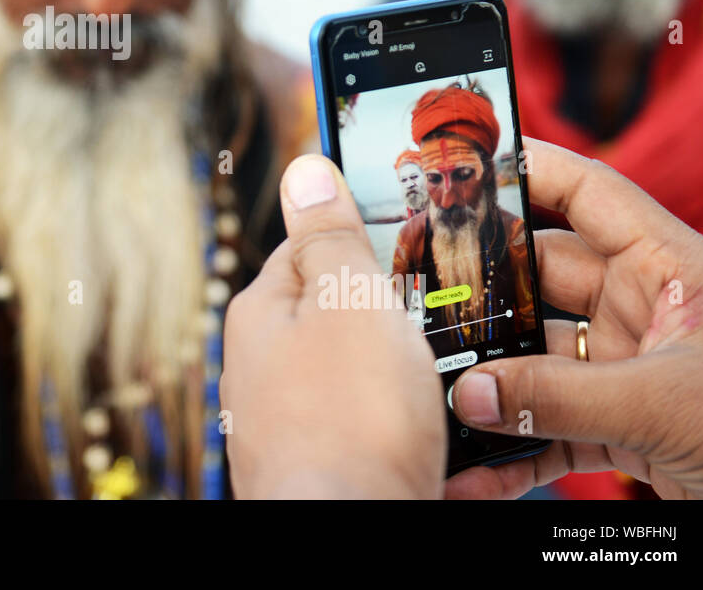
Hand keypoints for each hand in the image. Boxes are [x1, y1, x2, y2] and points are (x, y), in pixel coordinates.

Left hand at [221, 155, 444, 497]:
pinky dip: (400, 424)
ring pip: (359, 374)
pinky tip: (429, 433)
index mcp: (261, 312)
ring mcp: (287, 420)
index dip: (366, 241)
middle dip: (392, 315)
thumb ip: (328, 234)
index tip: (411, 245)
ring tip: (441, 385)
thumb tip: (303, 171)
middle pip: (338, 313)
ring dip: (403, 374)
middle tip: (438, 324)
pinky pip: (369, 427)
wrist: (347, 531)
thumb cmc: (349, 417)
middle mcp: (261, 366)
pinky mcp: (320, 466)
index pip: (311, 247)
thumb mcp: (347, 297)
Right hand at [446, 138, 702, 499]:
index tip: (460, 167)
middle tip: (420, 303)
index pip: (587, 193)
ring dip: (489, 385)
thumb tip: (471, 392)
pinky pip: (551, 427)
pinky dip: (512, 448)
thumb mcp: (669, 404)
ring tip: (438, 395)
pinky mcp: (625, 426)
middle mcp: (645, 309)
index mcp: (669, 269)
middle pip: (541, 279)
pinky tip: (475, 469)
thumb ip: (562, 397)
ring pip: (537, 361)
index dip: (527, 169)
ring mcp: (631, 369)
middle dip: (483, 295)